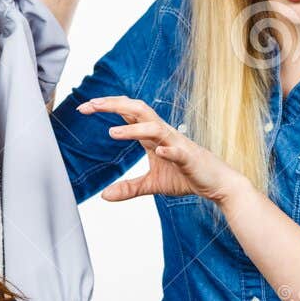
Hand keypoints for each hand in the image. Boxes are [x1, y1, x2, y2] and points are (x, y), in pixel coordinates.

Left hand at [76, 95, 250, 203]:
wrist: (216, 183)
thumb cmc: (185, 177)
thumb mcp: (152, 184)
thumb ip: (129, 188)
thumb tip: (104, 196)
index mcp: (152, 135)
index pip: (127, 113)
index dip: (106, 106)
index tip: (83, 107)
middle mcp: (163, 133)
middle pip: (138, 110)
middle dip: (114, 104)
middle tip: (90, 105)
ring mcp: (177, 144)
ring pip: (155, 128)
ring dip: (134, 129)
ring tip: (112, 133)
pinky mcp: (189, 159)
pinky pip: (178, 152)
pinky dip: (168, 151)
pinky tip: (159, 153)